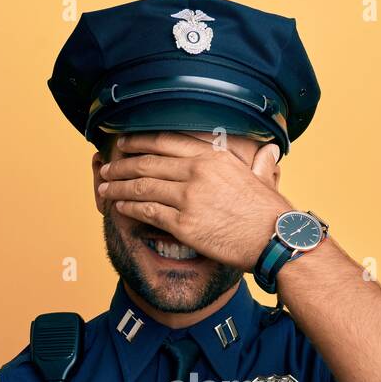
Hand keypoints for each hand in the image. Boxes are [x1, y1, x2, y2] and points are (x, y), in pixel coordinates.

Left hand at [97, 132, 291, 270]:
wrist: (276, 239)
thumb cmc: (272, 213)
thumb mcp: (264, 177)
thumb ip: (259, 162)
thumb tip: (269, 152)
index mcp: (213, 157)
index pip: (165, 142)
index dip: (139, 142)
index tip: (124, 145)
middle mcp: (197, 172)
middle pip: (147, 163)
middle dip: (121, 166)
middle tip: (107, 169)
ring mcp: (189, 198)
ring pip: (142, 186)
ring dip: (118, 187)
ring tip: (105, 189)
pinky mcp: (184, 224)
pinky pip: (147, 211)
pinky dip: (129, 208)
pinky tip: (119, 207)